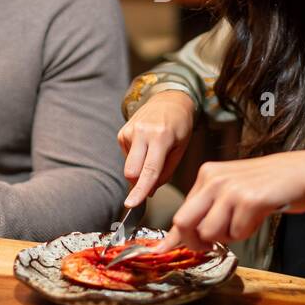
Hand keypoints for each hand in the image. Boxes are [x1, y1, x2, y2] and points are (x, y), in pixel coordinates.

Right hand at [116, 89, 195, 207]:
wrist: (169, 100)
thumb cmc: (179, 126)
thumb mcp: (181, 148)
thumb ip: (166, 172)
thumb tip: (150, 191)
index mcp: (161, 137)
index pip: (149, 170)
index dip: (140, 190)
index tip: (131, 204)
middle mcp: (142, 133)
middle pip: (131, 171)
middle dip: (139, 183)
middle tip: (152, 182)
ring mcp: (129, 131)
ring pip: (129, 166)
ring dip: (139, 169)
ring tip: (154, 153)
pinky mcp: (122, 133)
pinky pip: (127, 157)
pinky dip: (136, 159)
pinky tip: (146, 147)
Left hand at [158, 149, 304, 250]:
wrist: (302, 173)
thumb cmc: (267, 185)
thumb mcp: (230, 192)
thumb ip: (206, 211)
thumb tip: (179, 238)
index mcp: (207, 175)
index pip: (181, 212)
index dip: (173, 236)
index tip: (162, 250)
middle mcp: (215, 179)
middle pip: (185, 222)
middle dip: (195, 242)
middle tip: (211, 245)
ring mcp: (231, 189)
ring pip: (210, 232)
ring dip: (227, 237)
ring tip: (243, 221)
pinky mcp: (250, 199)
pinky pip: (237, 232)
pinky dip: (246, 232)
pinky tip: (256, 217)